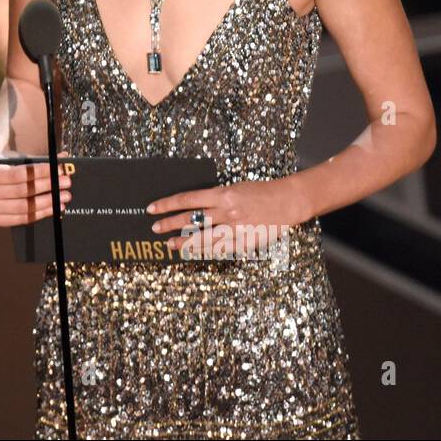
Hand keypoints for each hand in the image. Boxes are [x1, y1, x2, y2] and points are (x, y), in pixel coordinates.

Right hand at [0, 151, 72, 226]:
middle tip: (66, 183)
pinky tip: (54, 208)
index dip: (40, 172)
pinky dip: (40, 214)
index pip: (17, 173)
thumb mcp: (19, 159)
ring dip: (47, 202)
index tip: (60, 170)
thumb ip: (40, 159)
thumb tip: (64, 157)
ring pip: (23, 206)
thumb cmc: (8, 167)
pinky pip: (22, 219)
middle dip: (47, 186)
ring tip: (64, 197)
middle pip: (21, 191)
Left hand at [147, 177, 312, 259]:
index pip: (187, 199)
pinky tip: (194, 252)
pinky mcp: (245, 242)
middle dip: (170, 224)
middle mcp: (226, 211)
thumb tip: (193, 206)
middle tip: (155, 228)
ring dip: (184, 241)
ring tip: (170, 244)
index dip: (167, 204)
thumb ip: (215, 198)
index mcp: (222, 194)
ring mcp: (235, 229)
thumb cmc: (261, 191)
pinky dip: (205, 251)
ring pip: (203, 238)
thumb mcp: (234, 188)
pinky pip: (220, 249)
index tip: (152, 208)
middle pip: (191, 219)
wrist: (288, 201)